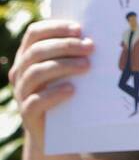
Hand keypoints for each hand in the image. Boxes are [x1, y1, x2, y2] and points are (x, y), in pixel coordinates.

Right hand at [11, 20, 92, 142]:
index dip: (55, 28)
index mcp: (29, 55)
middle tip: (90, 47)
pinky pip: (35, 101)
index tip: (79, 29)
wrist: (58, 131)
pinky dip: (54, 93)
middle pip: (36, 51)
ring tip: (87, 66)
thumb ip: (75, 52)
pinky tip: (72, 89)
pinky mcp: (27, 114)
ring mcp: (21, 92)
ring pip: (35, 73)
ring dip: (63, 66)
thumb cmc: (68, 90)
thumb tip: (96, 36)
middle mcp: (20, 71)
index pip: (34, 33)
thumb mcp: (69, 70)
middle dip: (65, 46)